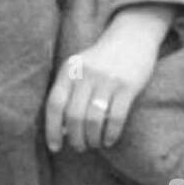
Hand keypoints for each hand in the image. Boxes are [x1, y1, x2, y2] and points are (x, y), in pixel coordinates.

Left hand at [45, 3, 173, 152]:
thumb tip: (60, 130)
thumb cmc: (101, 60)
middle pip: (74, 116)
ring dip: (92, 139)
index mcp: (69, 70)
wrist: (132, 36)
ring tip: (94, 144)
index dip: (52, 129)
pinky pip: (116, 118)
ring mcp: (107, 79)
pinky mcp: (128, 86)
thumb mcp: (79, 69)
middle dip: (75, 138)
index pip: (54, 104)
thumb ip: (68, 93)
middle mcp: (85, 74)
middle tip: (80, 147)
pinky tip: (109, 140)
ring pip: (93, 119)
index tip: (55, 148)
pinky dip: (110, 134)